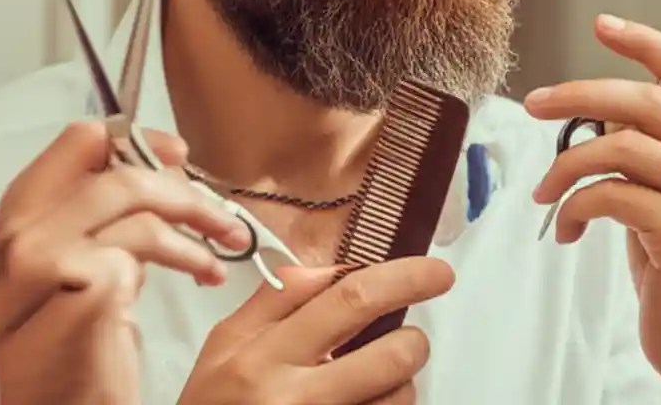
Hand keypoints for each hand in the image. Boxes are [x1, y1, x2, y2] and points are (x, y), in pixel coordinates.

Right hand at [0, 121, 251, 404]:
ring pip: (132, 204)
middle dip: (180, 188)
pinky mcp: (78, 292)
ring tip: (222, 251)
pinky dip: (188, 258)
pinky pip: (141, 251)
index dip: (134, 141)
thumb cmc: (73, 357)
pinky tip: (204, 276)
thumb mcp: (80, 274)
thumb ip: (101, 224)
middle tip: (221, 213)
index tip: (177, 154)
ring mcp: (41, 266)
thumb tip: (162, 175)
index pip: (75, 144)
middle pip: (113, 174)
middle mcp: (16, 240)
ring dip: (194, 222)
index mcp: (14, 225)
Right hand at [180, 257, 453, 404]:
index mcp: (265, 354)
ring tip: (372, 384)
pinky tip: (361, 404)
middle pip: (389, 355)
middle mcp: (295, 397)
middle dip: (414, 340)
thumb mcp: (225, 344)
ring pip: (397, 399)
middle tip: (411, 338)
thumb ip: (277, 299)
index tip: (435, 272)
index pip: (348, 300)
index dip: (402, 279)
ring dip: (399, 385)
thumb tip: (334, 268)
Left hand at [526, 15, 660, 403]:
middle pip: (646, 102)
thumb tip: (596, 111)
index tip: (603, 25)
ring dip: (565, 168)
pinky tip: (565, 229)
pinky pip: (611, 196)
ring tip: (544, 195)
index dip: (647, 43)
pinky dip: (573, 208)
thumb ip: (654, 151)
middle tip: (534, 104)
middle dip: (579, 96)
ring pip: (621, 148)